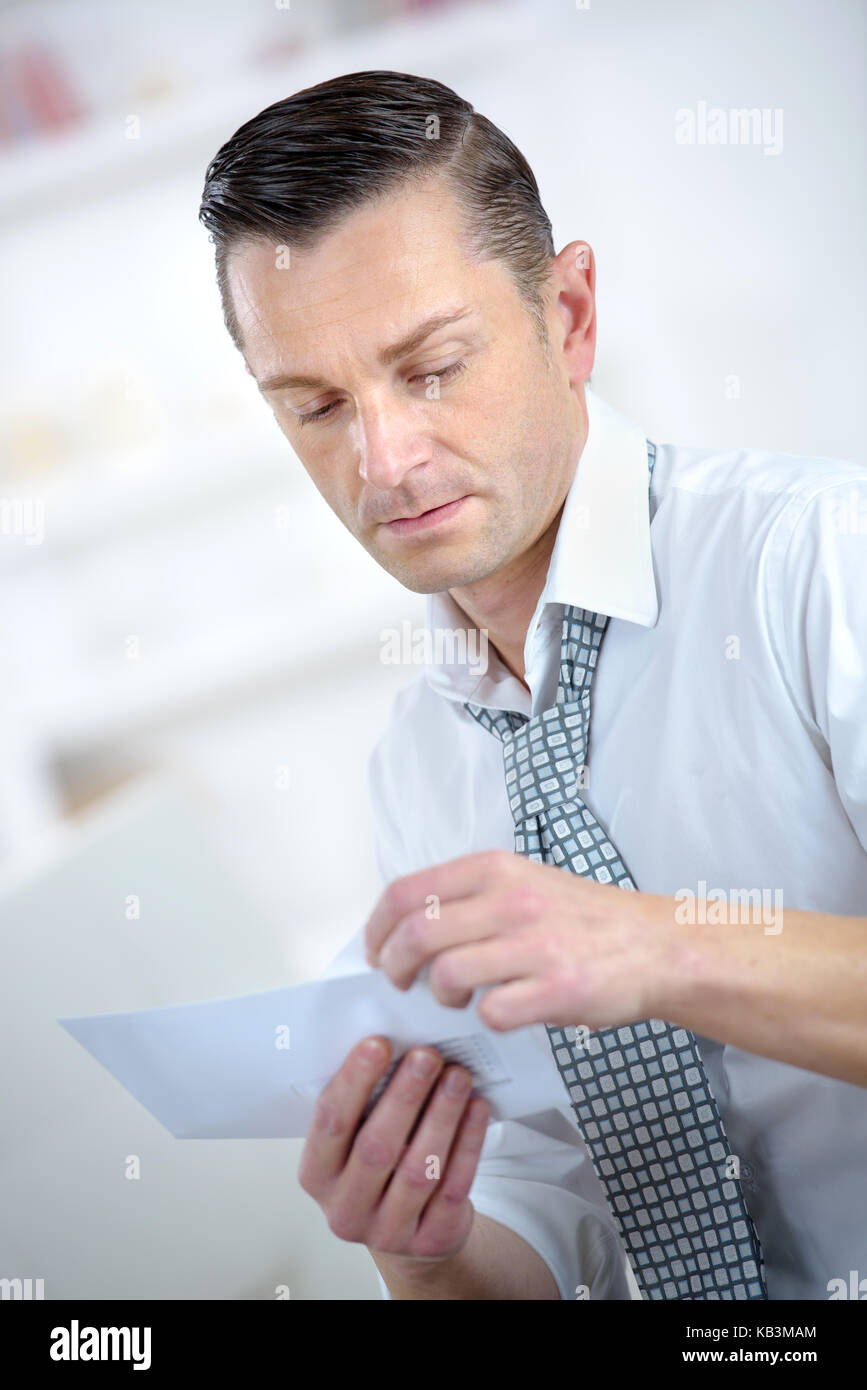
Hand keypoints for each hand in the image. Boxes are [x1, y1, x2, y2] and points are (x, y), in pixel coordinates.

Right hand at [297, 1035, 489, 1263]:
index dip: (353, 1082)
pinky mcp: (431, 1242)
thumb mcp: (355, 1140)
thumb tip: (395, 1042)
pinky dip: (468, 1144)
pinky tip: (477, 1108)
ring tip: (458, 1076)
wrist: (408, 1228)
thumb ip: (364, 1102)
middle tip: (427, 1055)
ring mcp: (387, 1231)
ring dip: (441, 1116)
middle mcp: (345, 1208)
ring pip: (418, 1169)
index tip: (378, 1043)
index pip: (330, 1123)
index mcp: (317, 1174)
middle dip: (404, 1096)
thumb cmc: (377, 1165)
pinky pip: (453, 1188)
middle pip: (376, 1148)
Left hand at [364, 849, 671, 1031]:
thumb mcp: (523, 881)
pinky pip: (493, 1012)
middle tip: (401, 982)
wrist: (657, 945)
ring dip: (439, 995)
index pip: (407, 892)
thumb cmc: (585, 919)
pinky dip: (487, 1018)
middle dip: (394, 966)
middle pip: (416, 934)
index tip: (376, 950)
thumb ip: (470, 897)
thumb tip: (409, 928)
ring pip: (447, 974)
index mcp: (495, 869)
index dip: (378, 928)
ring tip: (455, 998)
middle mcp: (511, 900)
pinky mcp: (557, 989)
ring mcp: (535, 944)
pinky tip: (501, 1011)